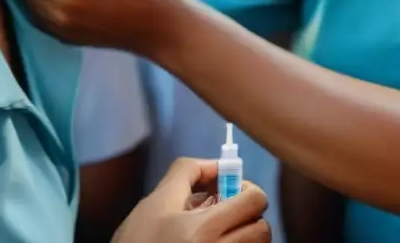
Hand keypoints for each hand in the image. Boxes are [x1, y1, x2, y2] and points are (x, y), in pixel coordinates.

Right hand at [114, 158, 270, 242]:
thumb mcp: (155, 202)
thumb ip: (187, 172)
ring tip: (219, 234)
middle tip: (226, 214)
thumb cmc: (136, 242)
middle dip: (249, 217)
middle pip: (263, 230)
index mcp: (202, 231)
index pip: (254, 201)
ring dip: (244, 237)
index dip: (248, 190)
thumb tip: (218, 164)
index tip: (231, 191)